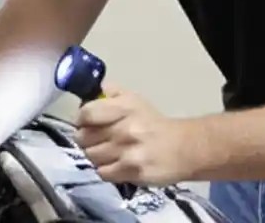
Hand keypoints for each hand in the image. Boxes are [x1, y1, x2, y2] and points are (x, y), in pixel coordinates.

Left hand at [74, 84, 201, 185]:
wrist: (183, 148)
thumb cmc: (153, 124)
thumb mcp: (134, 100)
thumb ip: (111, 93)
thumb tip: (90, 91)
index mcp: (124, 107)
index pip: (87, 113)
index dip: (81, 120)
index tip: (84, 123)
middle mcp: (124, 128)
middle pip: (84, 137)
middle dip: (87, 139)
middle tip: (97, 140)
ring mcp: (127, 151)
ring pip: (91, 156)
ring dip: (96, 156)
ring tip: (108, 153)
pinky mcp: (132, 171)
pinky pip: (102, 173)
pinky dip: (106, 170)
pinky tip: (116, 165)